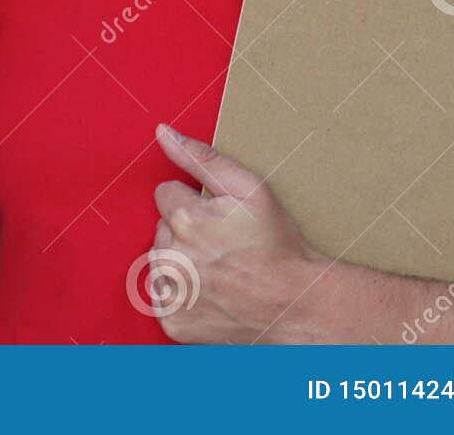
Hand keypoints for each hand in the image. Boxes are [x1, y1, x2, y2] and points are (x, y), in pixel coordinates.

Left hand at [147, 123, 330, 343]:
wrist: (295, 304)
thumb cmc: (276, 244)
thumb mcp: (250, 188)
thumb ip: (201, 158)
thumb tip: (162, 132)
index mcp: (186, 219)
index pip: (164, 194)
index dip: (192, 202)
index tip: (217, 217)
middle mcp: (171, 257)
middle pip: (161, 227)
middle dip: (185, 230)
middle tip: (222, 244)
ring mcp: (170, 293)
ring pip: (159, 259)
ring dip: (179, 260)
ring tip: (217, 268)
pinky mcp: (171, 322)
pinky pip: (162, 294)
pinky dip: (180, 292)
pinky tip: (209, 291)